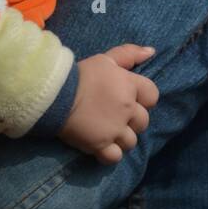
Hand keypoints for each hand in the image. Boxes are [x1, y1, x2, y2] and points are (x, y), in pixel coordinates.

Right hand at [57, 44, 158, 164]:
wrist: (54, 94)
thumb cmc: (80, 74)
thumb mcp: (105, 59)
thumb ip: (129, 54)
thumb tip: (151, 52)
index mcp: (129, 86)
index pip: (152, 96)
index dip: (143, 98)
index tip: (129, 98)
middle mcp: (127, 109)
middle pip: (143, 122)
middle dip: (132, 121)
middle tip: (114, 116)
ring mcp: (115, 129)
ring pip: (131, 142)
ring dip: (121, 138)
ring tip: (107, 132)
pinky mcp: (101, 145)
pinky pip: (115, 157)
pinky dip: (110, 154)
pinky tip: (101, 145)